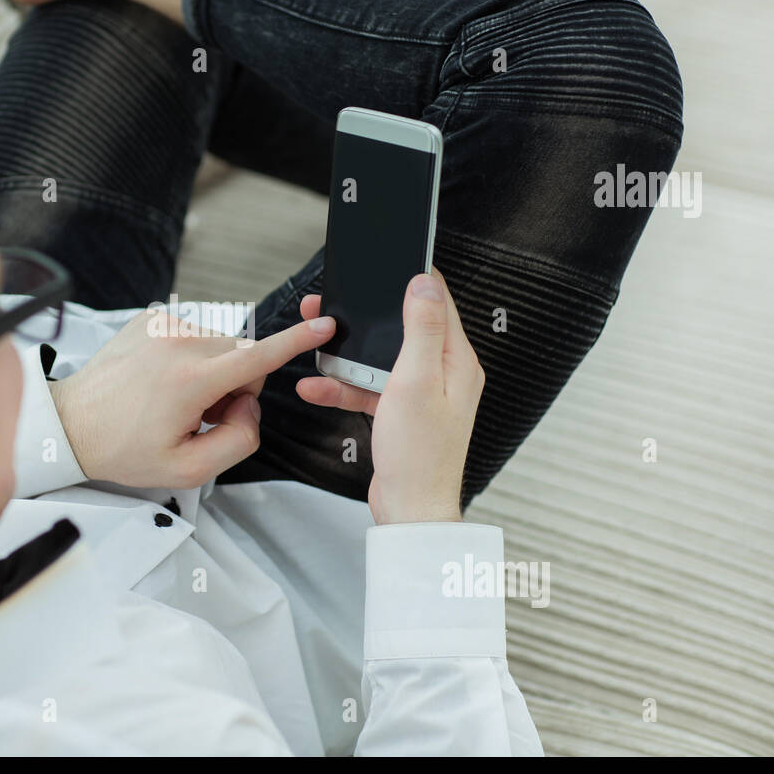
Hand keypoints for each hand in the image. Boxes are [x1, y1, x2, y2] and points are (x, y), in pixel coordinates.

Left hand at [49, 307, 335, 488]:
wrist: (72, 424)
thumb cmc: (123, 448)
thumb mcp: (188, 469)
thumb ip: (238, 441)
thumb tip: (250, 406)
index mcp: (191, 380)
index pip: (258, 356)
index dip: (297, 342)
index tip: (324, 324)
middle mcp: (178, 344)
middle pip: (243, 357)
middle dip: (234, 388)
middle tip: (198, 417)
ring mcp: (163, 326)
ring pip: (220, 347)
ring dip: (211, 373)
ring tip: (174, 400)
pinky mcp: (150, 318)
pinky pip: (193, 337)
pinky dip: (188, 359)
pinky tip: (160, 383)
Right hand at [294, 267, 483, 523]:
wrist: (410, 510)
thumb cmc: (419, 456)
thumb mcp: (416, 381)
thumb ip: (421, 329)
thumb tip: (425, 283)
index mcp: (456, 360)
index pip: (438, 302)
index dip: (411, 280)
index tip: (388, 263)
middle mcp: (443, 373)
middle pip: (402, 328)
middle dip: (367, 318)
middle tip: (335, 304)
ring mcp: (422, 393)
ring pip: (380, 359)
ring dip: (348, 355)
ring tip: (317, 344)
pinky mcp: (401, 412)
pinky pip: (369, 388)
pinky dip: (344, 387)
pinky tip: (317, 387)